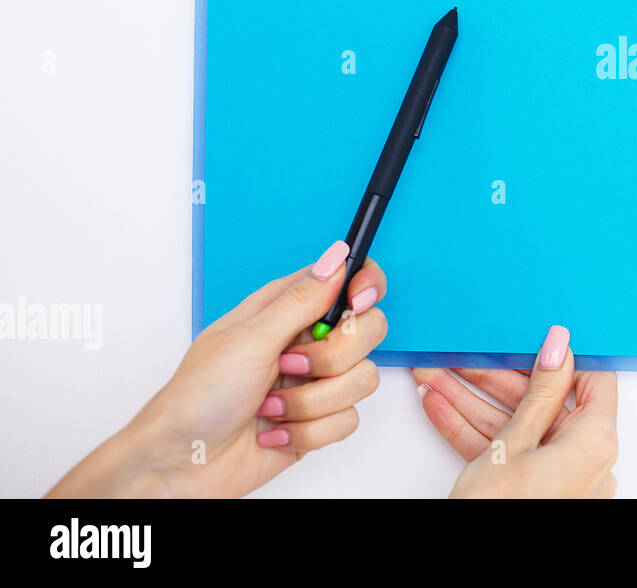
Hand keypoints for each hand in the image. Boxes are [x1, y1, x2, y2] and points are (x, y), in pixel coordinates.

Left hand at [47, 241, 387, 497]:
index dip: (365, 286)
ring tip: (271, 405)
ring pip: (362, 380)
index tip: (358, 303)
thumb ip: (302, 300)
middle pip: (368, 330)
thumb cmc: (198, 396)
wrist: (181, 464)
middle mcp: (306, 341)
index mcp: (287, 308)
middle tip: (291, 365)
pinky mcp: (319, 420)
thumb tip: (338, 258)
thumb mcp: (250, 338)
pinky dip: (308, 432)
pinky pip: (348, 420)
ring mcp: (314, 381)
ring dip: (311, 402)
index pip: (349, 278)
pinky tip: (275, 430)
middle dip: (333, 358)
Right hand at [413, 325, 618, 497]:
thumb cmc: (501, 512)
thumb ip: (540, 389)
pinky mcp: (533, 491)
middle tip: (464, 357)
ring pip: (519, 426)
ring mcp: (559, 479)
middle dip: (495, 379)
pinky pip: (508, 451)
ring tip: (436, 377)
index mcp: (595, 442)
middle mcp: (586, 462)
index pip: (592, 379)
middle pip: (546, 401)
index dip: (560, 356)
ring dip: (474, 402)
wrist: (470, 575)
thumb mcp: (515, 439)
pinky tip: (440, 407)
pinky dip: (475, 433)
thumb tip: (559, 346)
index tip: (531, 337)